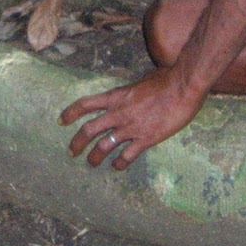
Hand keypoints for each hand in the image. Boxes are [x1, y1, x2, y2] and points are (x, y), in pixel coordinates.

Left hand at [58, 68, 206, 169]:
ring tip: (91, 163)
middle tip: (72, 152)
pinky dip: (120, 163)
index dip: (70, 113)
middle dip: (77, 143)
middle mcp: (119, 113)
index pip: (86, 104)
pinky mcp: (146, 139)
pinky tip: (117, 166)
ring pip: (104, 146)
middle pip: (89, 130)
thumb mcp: (140, 81)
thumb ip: (130, 93)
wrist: (183, 86)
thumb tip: (130, 95)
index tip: (62, 121)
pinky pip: (127, 155)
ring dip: (94, 157)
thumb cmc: (166, 79)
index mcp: (116, 97)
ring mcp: (131, 127)